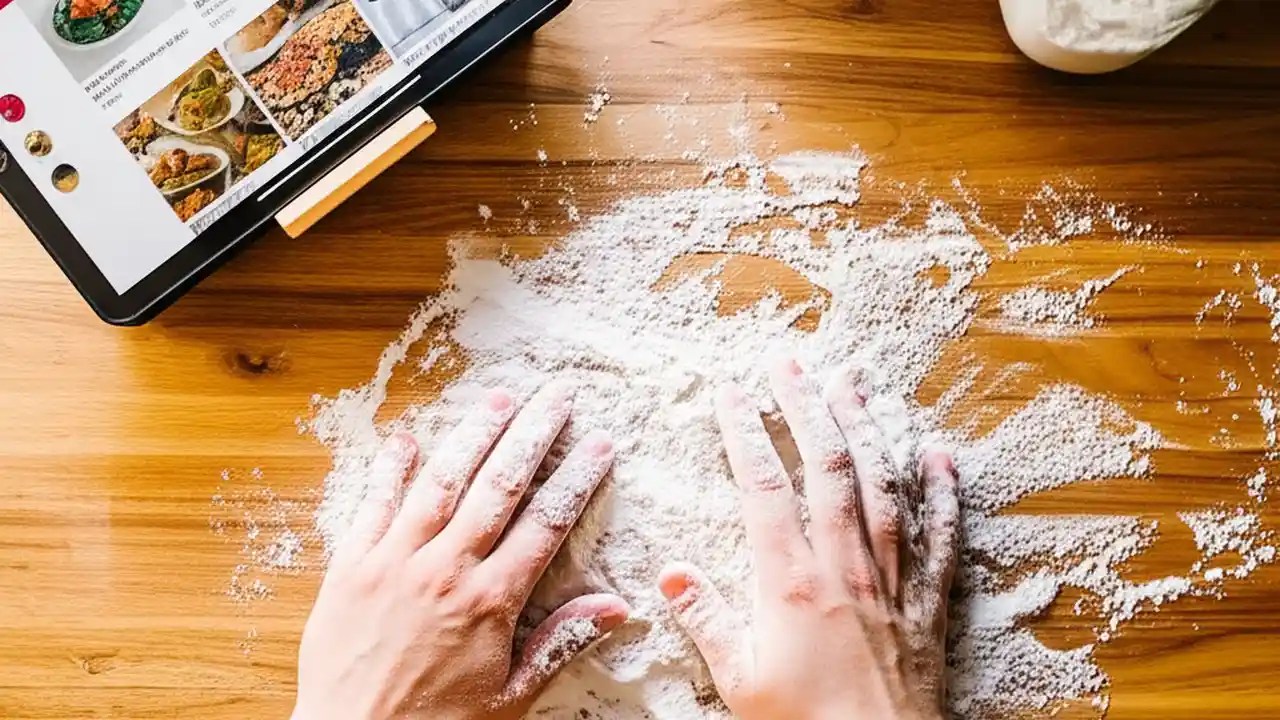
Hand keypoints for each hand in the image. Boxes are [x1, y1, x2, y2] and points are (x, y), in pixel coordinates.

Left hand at [293, 382, 629, 719]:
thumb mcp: (510, 696)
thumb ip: (560, 643)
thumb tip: (616, 609)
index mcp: (489, 601)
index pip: (546, 523)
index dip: (577, 479)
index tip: (600, 445)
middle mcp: (444, 569)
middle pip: (499, 486)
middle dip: (534, 434)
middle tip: (558, 396)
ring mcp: (393, 562)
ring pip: (441, 481)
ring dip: (474, 434)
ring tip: (500, 397)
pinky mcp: (351, 566)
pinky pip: (373, 504)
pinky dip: (390, 467)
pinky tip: (408, 437)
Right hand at [658, 359, 959, 719]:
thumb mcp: (739, 680)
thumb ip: (707, 620)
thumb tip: (672, 573)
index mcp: (789, 580)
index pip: (762, 485)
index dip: (743, 431)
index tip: (729, 392)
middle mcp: (843, 565)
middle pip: (824, 465)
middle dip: (804, 406)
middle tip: (789, 362)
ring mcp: (891, 579)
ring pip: (880, 484)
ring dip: (864, 428)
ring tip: (850, 382)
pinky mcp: (927, 602)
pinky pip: (939, 536)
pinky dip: (941, 492)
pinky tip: (939, 455)